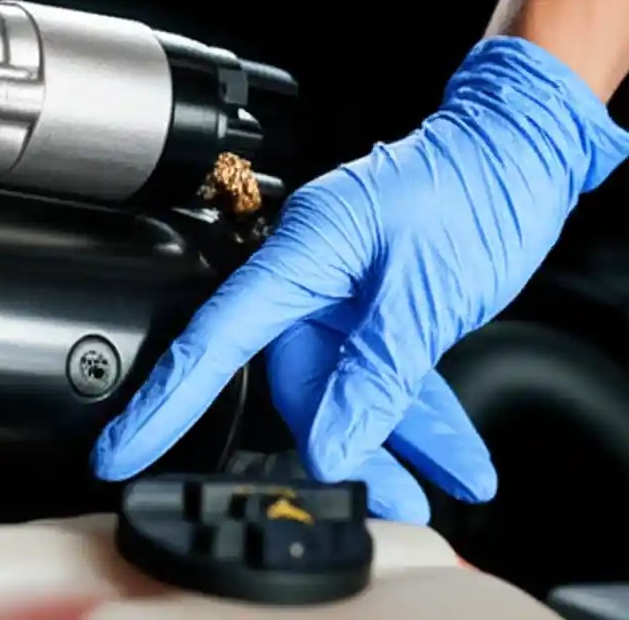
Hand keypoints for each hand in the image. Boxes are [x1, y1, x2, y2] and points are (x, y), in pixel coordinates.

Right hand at [92, 37, 628, 522]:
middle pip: (293, 384)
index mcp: (300, 252)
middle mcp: (312, 276)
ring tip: (424, 494)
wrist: (523, 147)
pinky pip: (388, 379)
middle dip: (333, 449)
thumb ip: (377, 372)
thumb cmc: (476, 185)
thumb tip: (334, 443)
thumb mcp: (427, 289)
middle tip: (372, 501)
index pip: (216, 340)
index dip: (167, 402)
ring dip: (387, 445)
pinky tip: (455, 462)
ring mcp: (347, 295)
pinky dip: (419, 422)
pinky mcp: (383, 309)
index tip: (125, 451)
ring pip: (345, 391)